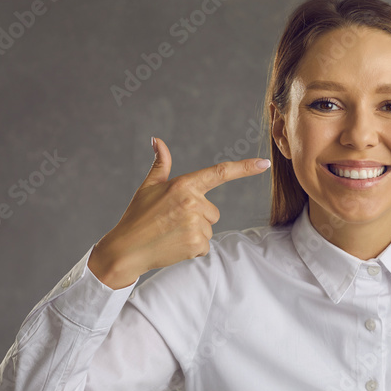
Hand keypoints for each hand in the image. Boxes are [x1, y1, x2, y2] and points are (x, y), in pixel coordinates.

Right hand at [87, 137, 270, 288]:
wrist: (126, 250)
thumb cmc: (137, 216)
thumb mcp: (149, 187)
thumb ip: (161, 164)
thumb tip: (157, 140)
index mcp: (183, 185)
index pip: (219, 173)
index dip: (244, 168)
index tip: (264, 164)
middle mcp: (192, 202)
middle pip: (213, 211)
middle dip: (198, 217)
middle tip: (173, 222)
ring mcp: (196, 224)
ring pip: (209, 228)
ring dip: (194, 233)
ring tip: (171, 234)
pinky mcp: (197, 244)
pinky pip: (205, 245)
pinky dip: (193, 247)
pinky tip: (174, 245)